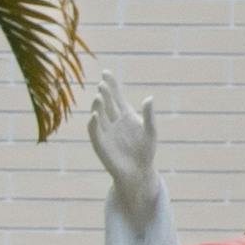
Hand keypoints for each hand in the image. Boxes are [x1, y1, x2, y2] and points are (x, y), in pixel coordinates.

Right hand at [87, 70, 161, 226]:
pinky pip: (94, 131)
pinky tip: (94, 115)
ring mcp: (105, 131)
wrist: (140, 172)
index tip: (106, 73)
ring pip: (99, 115)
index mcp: (125, 114)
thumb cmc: (146, 150)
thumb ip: (149, 115)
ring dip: (97, 106)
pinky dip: (93, 123)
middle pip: (106, 103)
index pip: (116, 96)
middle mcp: (113, 120)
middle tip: (103, 84)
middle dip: (104, 93)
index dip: (111, 84)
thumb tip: (149, 98)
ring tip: (99, 96)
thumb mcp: (150, 131)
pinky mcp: (100, 144)